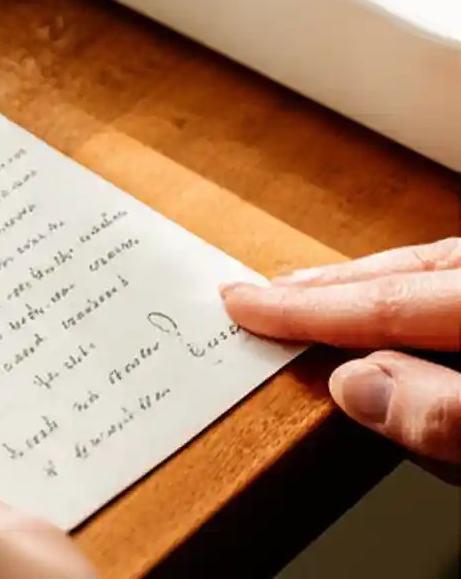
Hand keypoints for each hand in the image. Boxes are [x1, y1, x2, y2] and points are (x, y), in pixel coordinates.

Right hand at [222, 237, 460, 465]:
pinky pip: (458, 287)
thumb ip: (445, 411)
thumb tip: (355, 385)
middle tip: (264, 290)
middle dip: (329, 286)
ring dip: (369, 286)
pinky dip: (417, 293)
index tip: (245, 307)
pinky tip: (403, 306)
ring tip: (315, 290)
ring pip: (437, 272)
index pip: (390, 303)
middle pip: (410, 272)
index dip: (310, 309)